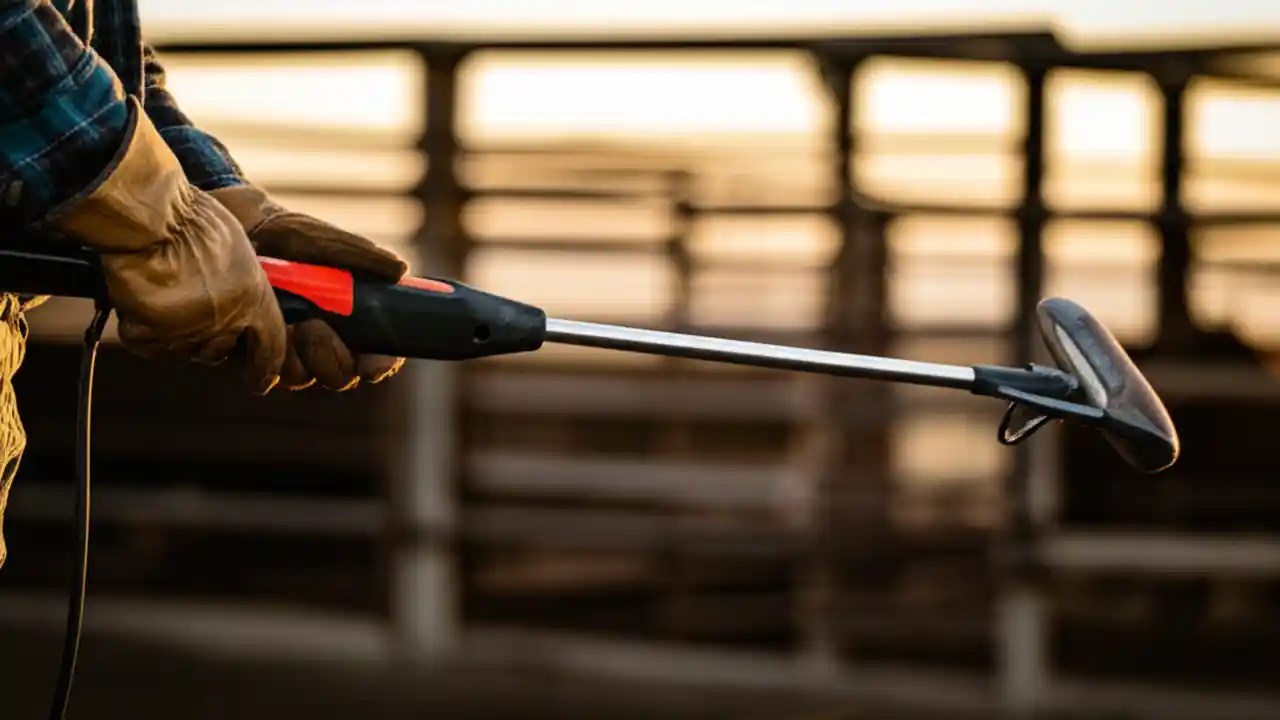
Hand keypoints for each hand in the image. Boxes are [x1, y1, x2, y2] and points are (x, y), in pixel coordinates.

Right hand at [52, 101, 285, 392]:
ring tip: (162, 293)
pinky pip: (146, 343)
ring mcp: (188, 332)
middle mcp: (227, 322)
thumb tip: (241, 297)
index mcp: (255, 299)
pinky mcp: (151, 335)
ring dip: (173, 332)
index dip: (265, 369)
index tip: (261, 382)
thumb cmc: (191, 219)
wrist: (148, 216)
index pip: (271, 349)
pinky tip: (138, 296)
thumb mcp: (236, 248)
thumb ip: (243, 282)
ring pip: (182, 350)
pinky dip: (138, 326)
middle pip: (219, 353)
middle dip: (207, 341)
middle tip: (189, 312)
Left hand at [210, 183, 408, 390]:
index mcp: (350, 320)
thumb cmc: (289, 233)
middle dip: (333, 360)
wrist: (239, 228)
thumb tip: (400, 269)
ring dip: (297, 354)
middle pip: (340, 377)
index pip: (375, 356)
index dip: (379, 365)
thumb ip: (362, 256)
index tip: (374, 366)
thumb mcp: (328, 242)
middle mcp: (321, 340)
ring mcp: (286, 348)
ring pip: (301, 377)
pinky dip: (264, 351)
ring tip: (285, 317)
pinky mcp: (251, 351)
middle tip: (314, 326)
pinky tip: (259, 321)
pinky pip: (263, 373)